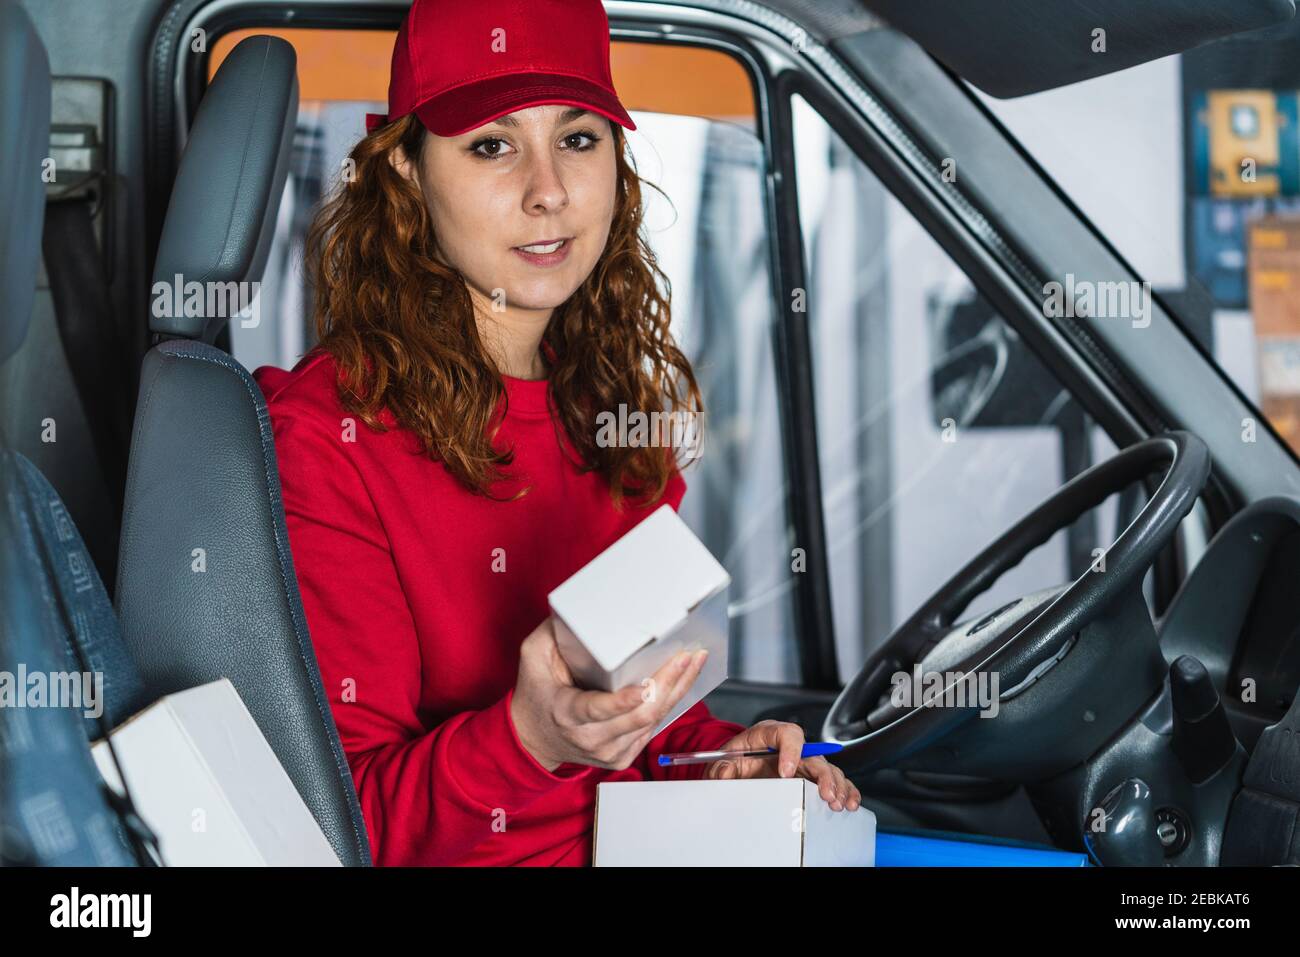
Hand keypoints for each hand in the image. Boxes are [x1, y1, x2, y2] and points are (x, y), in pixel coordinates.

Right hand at [510, 616, 710, 771]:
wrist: (533, 741)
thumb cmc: (536, 697)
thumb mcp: (532, 659)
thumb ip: (551, 633)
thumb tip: (578, 609)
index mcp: (567, 714)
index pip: (598, 710)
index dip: (624, 701)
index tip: (645, 686)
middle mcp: (591, 738)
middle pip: (639, 715)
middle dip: (669, 684)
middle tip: (687, 656)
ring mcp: (610, 751)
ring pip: (652, 722)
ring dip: (677, 690)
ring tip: (694, 662)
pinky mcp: (623, 757)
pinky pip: (652, 728)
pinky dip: (669, 704)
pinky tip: (682, 681)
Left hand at [703, 720, 861, 811]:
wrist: (734, 767)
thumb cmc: (733, 760)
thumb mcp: (721, 762)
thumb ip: (721, 768)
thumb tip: (726, 774)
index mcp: (769, 734)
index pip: (787, 733)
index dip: (791, 750)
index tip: (785, 773)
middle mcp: (790, 747)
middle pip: (814, 753)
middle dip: (823, 775)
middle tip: (824, 795)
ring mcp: (802, 762)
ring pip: (827, 768)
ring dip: (836, 785)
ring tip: (837, 803)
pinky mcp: (809, 778)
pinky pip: (833, 781)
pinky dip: (844, 791)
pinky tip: (849, 802)